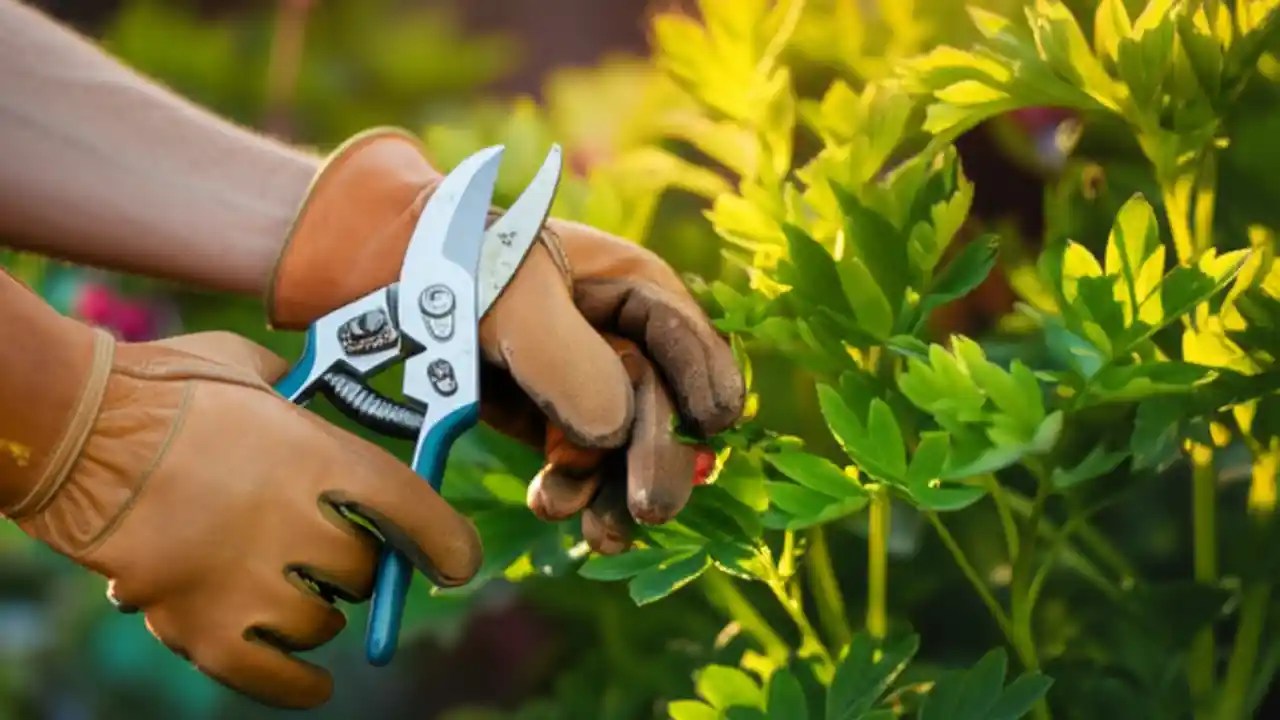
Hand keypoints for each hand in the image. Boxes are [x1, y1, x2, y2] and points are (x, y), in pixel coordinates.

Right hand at [1, 275, 480, 708]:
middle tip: (329, 549)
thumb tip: (334, 407)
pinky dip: (297, 686)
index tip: (456, 563)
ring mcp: (248, 580)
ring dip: (317, 610)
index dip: (444, 542)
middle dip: (354, 563)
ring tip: (293, 590)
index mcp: (317, 456)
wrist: (73, 431)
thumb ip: (305, 397)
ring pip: (319, 621)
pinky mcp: (200, 625)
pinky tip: (313, 684)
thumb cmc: (163, 389)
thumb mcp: (252, 370)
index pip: (412, 510)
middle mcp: (295, 524)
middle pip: (361, 570)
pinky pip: (269, 677)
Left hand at [268, 129, 745, 552]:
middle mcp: (623, 339)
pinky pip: (581, 467)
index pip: (686, 340)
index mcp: (632, 287)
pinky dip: (574, 494)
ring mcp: (590, 385)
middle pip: (662, 406)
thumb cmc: (454, 267)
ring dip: (615, 494)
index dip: (703, 386)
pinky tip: (552, 507)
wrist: (379, 281)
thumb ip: (567, 357)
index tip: (711, 429)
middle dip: (656, 459)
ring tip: (599, 534)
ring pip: (626, 450)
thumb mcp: (511, 296)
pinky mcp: (552, 421)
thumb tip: (614, 431)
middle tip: (648, 509)